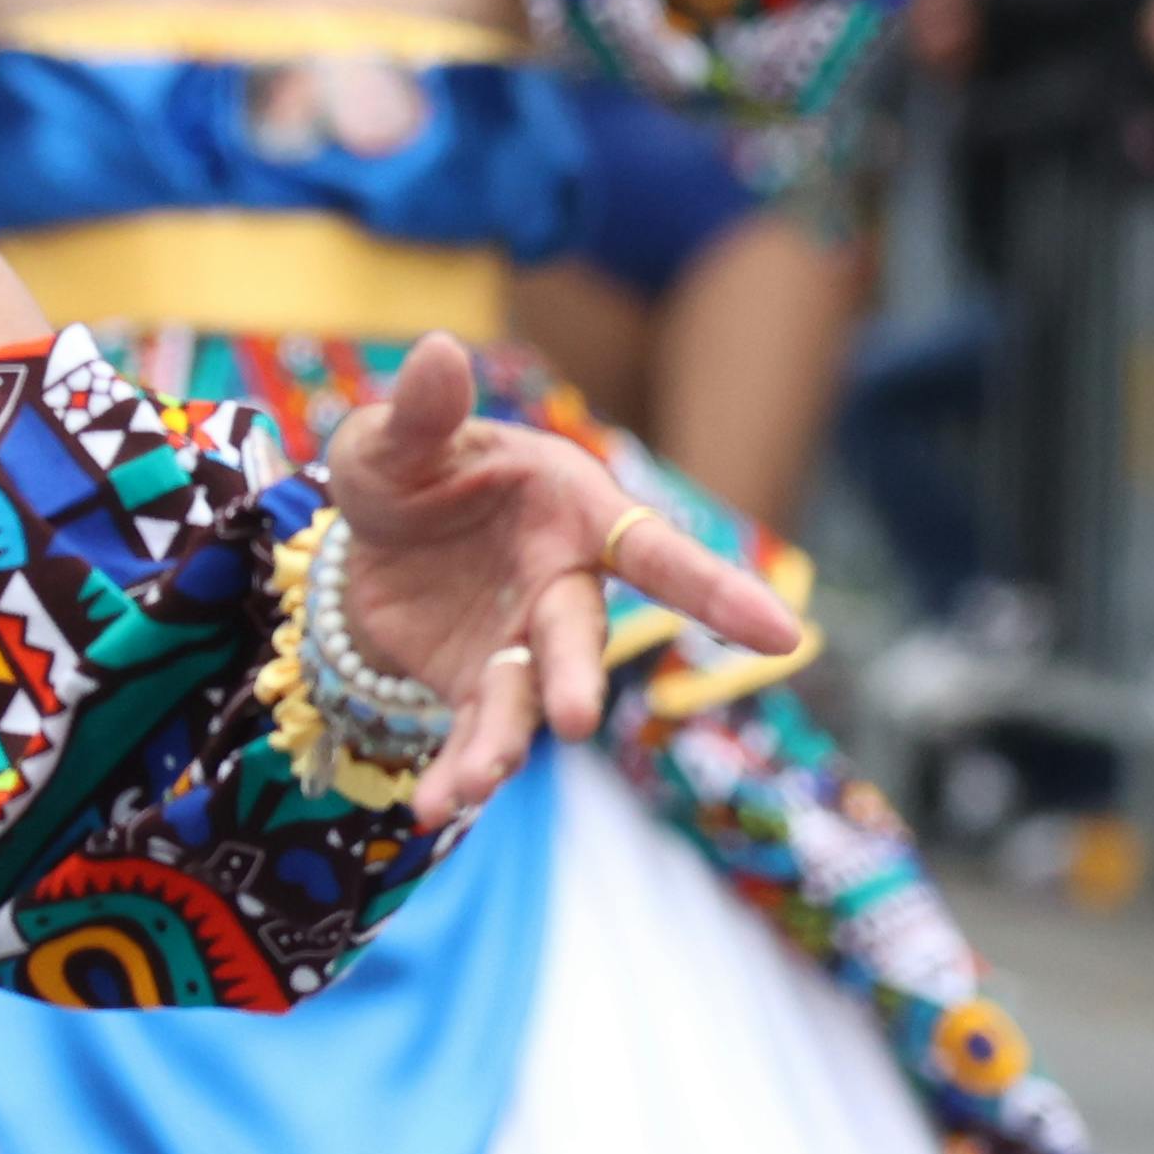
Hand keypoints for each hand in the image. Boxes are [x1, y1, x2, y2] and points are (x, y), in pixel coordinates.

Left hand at [320, 337, 802, 826]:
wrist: (370, 543)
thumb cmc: (410, 470)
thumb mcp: (400, 438)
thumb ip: (424, 412)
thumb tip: (440, 351)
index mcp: (575, 510)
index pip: (656, 551)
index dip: (719, 591)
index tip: (783, 634)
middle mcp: (565, 583)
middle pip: (586, 634)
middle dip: (580, 676)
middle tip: (574, 720)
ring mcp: (526, 642)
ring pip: (532, 697)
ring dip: (505, 742)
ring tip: (475, 783)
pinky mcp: (480, 687)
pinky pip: (480, 732)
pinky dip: (463, 770)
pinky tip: (439, 802)